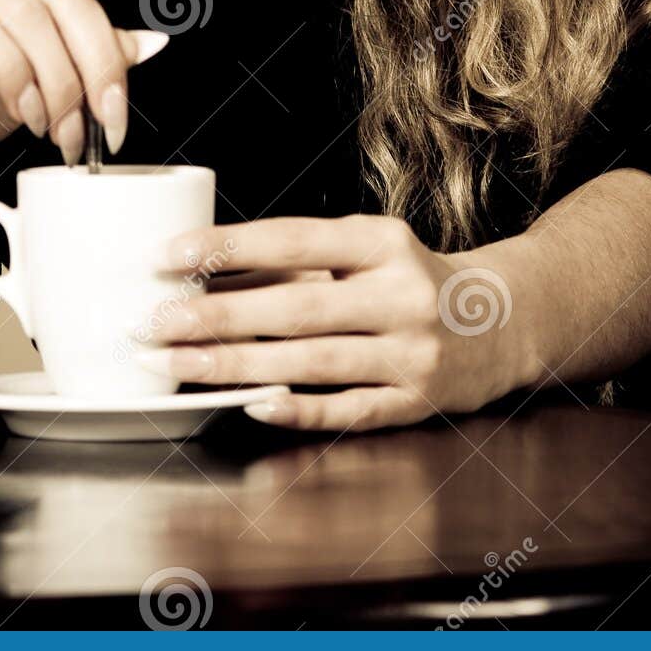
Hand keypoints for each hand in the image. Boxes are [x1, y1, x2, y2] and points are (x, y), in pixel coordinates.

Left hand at [141, 214, 529, 432]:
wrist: (499, 322)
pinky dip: (294, 409)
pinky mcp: (414, 403)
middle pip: (295, 308)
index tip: (168, 256)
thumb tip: (205, 271)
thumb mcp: (366, 251)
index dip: (229, 248)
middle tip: (151, 324)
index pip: (295, 240)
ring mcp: (411, 353)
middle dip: (214, 318)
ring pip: (308, 363)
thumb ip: (298, 262)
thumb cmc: (408, 280)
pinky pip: (344, 410)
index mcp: (384, 242)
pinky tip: (247, 405)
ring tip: (174, 367)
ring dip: (232, 367)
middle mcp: (402, 295)